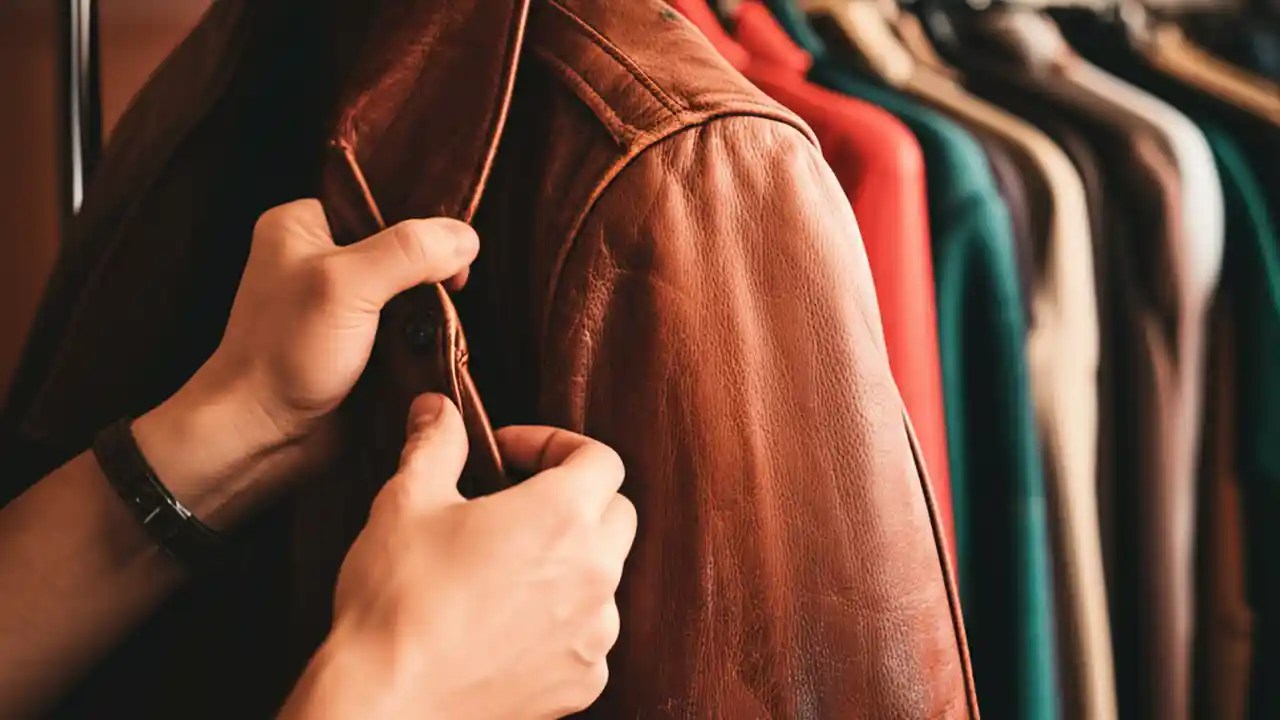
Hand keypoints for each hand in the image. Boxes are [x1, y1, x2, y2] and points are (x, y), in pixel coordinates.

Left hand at [131, 200, 478, 527]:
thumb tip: (466, 237)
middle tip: (454, 290)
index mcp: (303, 224)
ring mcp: (342, 305)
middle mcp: (320, 258)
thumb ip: (408, 252)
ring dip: (433, 311)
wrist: (263, 435)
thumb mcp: (346, 284)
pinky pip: (407, 328)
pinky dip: (426, 338)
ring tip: (442, 326)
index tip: (454, 249)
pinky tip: (436, 348)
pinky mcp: (360, 344)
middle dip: (431, 271)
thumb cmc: (284, 353)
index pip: (380, 201)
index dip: (421, 221)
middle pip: (402, 247)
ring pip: (410, 291)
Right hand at [280, 394, 637, 719]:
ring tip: (510, 568)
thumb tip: (437, 409)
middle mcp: (596, 571)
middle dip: (575, 498)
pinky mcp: (584, 680)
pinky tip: (511, 624)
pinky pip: (591, 635)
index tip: (508, 457)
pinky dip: (564, 622)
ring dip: (573, 562)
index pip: (601, 458)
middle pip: (616, 512)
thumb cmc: (398, 598)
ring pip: (608, 576)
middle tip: (516, 505)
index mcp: (562, 515)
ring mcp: (595, 632)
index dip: (555, 445)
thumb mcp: (406, 501)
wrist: (388, 703)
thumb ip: (435, 443)